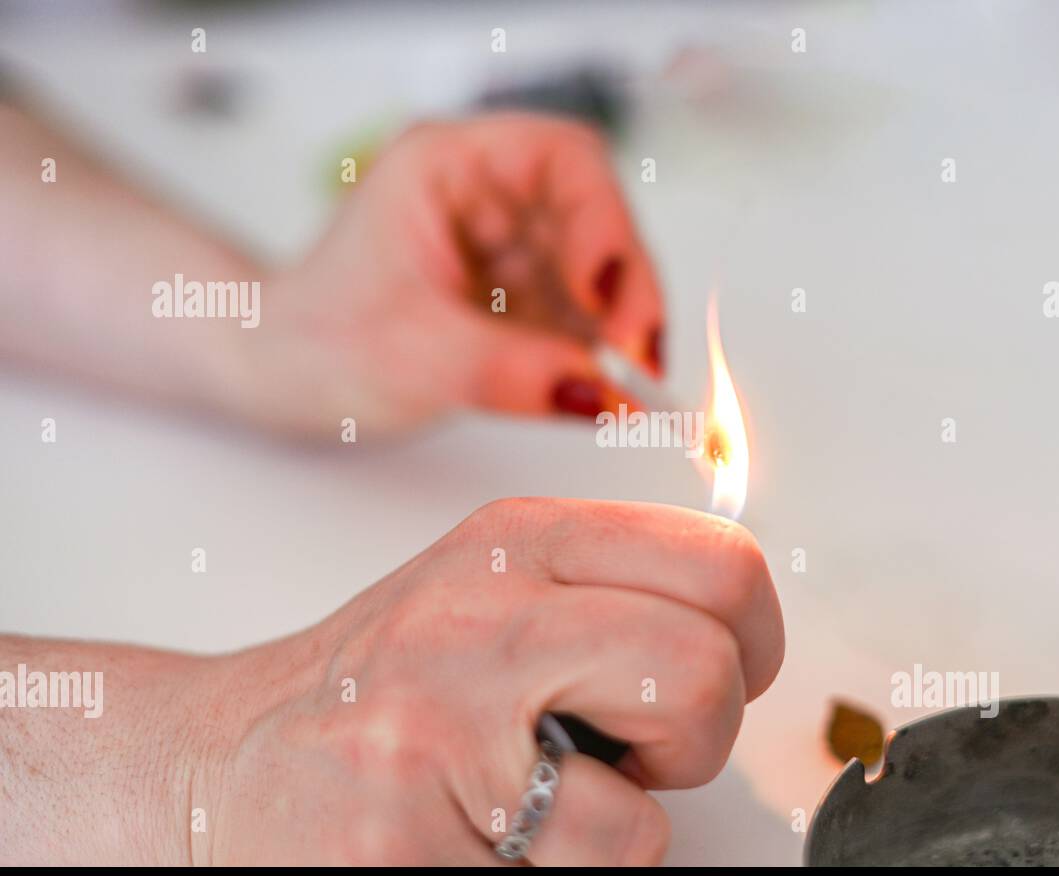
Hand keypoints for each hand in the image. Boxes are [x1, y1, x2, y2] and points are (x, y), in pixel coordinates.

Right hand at [195, 498, 783, 864]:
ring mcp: (437, 728)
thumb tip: (741, 625)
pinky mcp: (405, 839)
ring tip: (538, 801)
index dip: (753, 641)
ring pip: (648, 804)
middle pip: (705, 667)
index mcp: (516, 539)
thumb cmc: (382, 687)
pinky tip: (483, 842)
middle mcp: (478, 617)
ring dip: (618, 827)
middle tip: (638, 752)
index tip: (723, 670)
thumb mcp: (494, 586)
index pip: (720, 565)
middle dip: (700, 735)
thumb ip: (611, 591)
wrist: (225, 765)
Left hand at [247, 114, 663, 436]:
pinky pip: (583, 319)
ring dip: (621, 332)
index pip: (563, 160)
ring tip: (627, 390)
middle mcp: (488, 196)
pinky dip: (600, 356)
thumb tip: (603, 395)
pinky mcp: (520, 299)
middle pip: (598, 220)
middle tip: (639, 367)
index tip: (608, 297)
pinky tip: (603, 392)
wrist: (282, 378)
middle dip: (627, 293)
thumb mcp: (412, 357)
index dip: (605, 222)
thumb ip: (509, 373)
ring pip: (601, 274)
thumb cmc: (315, 342)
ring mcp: (509, 248)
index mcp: (449, 167)